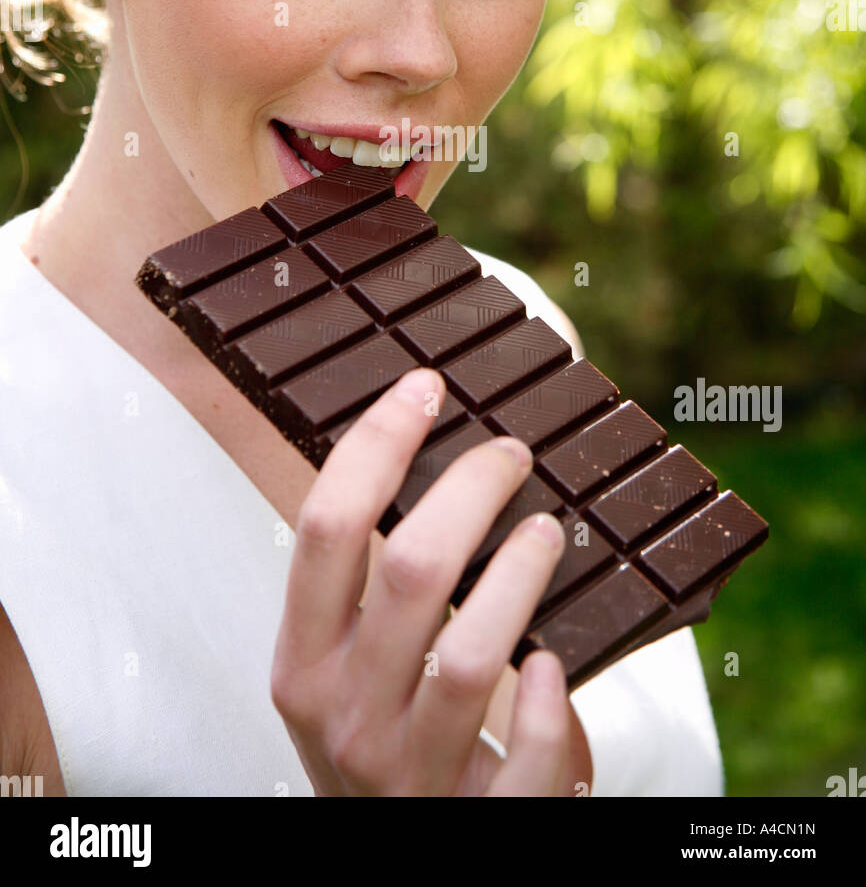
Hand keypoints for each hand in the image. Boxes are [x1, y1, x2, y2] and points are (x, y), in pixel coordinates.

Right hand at [271, 366, 584, 795]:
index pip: (325, 528)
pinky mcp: (479, 822)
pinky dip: (548, 701)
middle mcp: (345, 717)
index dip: (377, 443)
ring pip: (473, 654)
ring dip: (521, 574)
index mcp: (301, 665)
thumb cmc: (372, 741)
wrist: (384, 862)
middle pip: (410, 569)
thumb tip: (425, 461)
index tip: (425, 389)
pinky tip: (554, 662)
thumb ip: (362, 594)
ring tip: (547, 531)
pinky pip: (527, 755)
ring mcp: (410, 775)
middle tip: (511, 455)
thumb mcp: (338, 672)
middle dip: (472, 488)